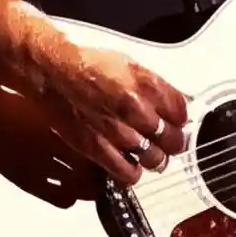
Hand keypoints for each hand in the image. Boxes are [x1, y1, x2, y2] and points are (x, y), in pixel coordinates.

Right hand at [36, 45, 189, 185]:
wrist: (55, 72)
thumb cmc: (89, 65)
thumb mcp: (129, 63)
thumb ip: (152, 85)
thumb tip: (170, 101)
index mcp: (146, 84)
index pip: (180, 111)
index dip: (181, 119)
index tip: (178, 122)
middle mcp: (135, 108)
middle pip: (171, 138)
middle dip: (174, 142)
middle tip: (171, 143)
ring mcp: (117, 130)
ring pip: (154, 158)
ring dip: (157, 159)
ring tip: (153, 156)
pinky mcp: (98, 147)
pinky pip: (126, 171)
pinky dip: (133, 173)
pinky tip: (132, 166)